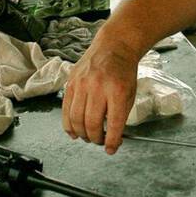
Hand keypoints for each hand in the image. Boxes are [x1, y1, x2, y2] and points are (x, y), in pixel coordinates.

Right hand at [62, 36, 140, 153]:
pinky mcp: (70, 83)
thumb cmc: (123, 71)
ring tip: (88, 137)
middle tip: (99, 141)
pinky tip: (74, 132)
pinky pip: (65, 110)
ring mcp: (81, 84)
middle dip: (95, 139)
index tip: (111, 149)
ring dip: (82, 134)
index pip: (113, 124)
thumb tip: (112, 138)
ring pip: (76, 119)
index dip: (111, 141)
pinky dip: (68, 125)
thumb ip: (120, 116)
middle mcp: (98, 87)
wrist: (113, 47)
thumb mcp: (130, 93)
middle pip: (91, 124)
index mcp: (117, 91)